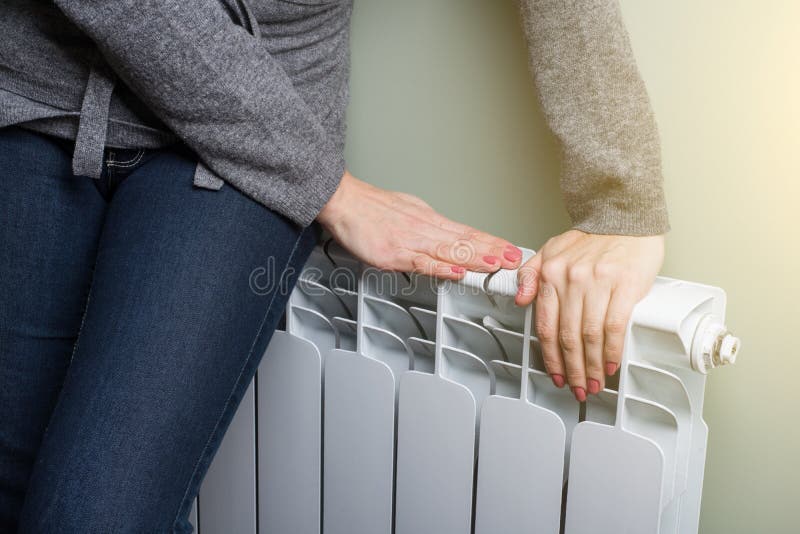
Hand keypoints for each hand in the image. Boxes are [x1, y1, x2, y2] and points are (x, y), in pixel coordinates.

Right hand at [317, 171, 523, 277]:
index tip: (510, 249)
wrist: (343, 201)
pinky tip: (457, 272)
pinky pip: (422, 262)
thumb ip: (426, 228)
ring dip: (475, 258)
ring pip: (449, 251)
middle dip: (492, 251)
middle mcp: (425, 230)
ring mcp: (411, 242)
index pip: (467, 232)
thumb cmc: (370, 208)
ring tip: (497, 264)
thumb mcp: (406, 212)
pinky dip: (442, 268)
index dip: (491, 242)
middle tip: (515, 259)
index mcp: (429, 221)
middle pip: (464, 241)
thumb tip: (444, 237)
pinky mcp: (395, 254)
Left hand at [515, 229, 664, 400]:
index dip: (550, 356)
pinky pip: (614, 326)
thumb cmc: (592, 238)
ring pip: (590, 335)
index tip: (556, 374)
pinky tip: (611, 364)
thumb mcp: (552, 249)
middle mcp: (571, 279)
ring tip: (594, 382)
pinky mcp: (625, 285)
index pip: (547, 324)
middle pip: (568, 336)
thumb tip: (519, 299)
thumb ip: (531, 274)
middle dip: (572, 368)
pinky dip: (612, 350)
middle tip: (577, 386)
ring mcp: (598, 282)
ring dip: (592, 366)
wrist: (624, 216)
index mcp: (551, 273)